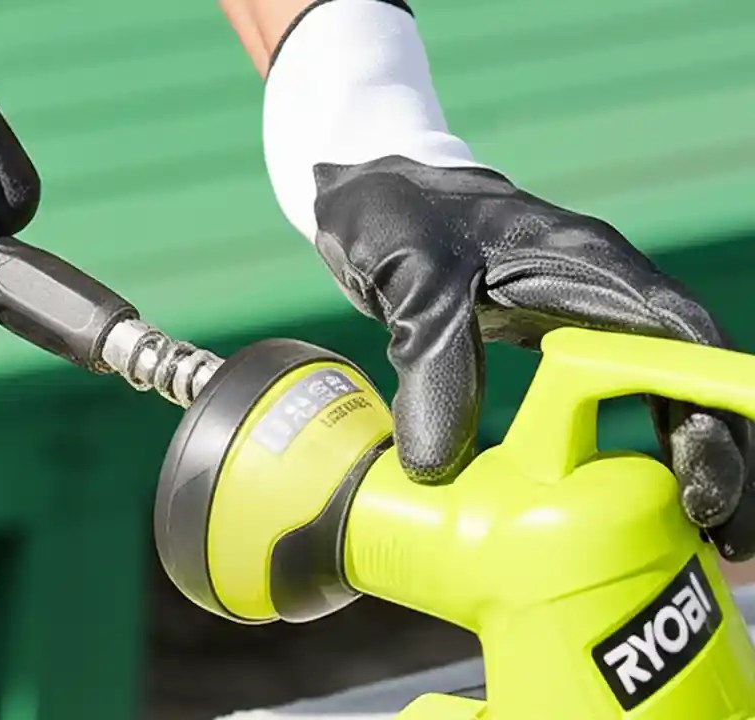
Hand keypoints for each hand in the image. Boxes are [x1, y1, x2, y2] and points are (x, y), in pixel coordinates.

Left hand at [311, 156, 752, 553]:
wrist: (371, 182)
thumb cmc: (395, 213)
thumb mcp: (412, 279)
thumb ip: (432, 360)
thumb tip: (435, 467)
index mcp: (591, 266)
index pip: (684, 342)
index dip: (710, 413)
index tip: (703, 484)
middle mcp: (605, 290)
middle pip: (692, 373)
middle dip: (720, 450)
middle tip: (722, 535)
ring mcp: (584, 312)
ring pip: (665, 386)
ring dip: (691, 454)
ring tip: (706, 534)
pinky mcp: (553, 333)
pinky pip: (615, 393)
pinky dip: (635, 442)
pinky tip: (635, 495)